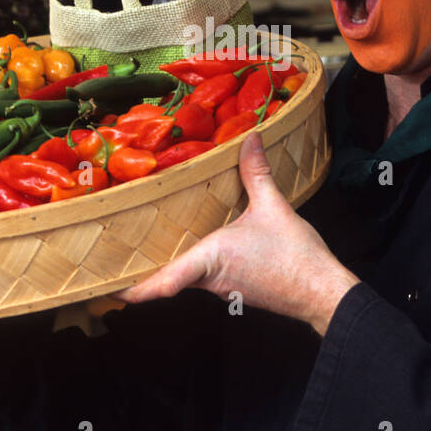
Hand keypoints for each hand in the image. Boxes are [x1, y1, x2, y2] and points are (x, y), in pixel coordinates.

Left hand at [115, 132, 359, 334]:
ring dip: (169, 263)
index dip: (132, 288)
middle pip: (167, 278)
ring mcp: (222, 287)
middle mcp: (210, 278)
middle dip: (143, 269)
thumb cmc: (296, 258)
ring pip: (186, 275)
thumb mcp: (273, 207)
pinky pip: (205, 275)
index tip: (108, 288)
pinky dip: (193, 262)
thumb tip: (249, 139)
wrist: (322, 291)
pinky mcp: (235, 287)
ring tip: (150, 241)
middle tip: (117, 256)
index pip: (163, 282)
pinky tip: (195, 243)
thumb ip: (255, 173)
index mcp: (211, 259)